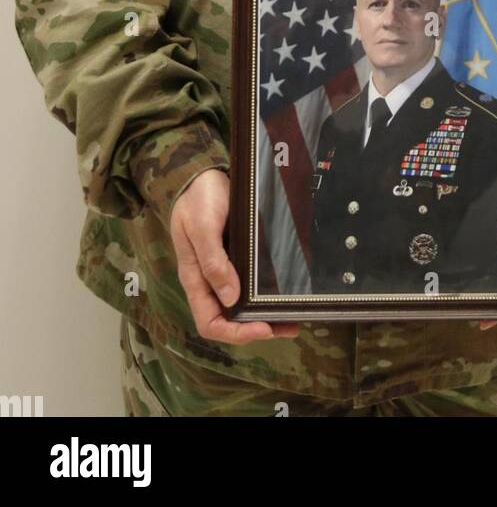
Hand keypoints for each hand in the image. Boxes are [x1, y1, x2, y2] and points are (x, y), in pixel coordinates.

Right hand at [170, 168, 300, 344]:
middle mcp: (209, 280)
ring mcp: (223, 270)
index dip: (235, 333)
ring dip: (264, 315)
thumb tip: (230, 297)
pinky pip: (249, 285)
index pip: (210, 323)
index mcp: (195, 279)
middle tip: (288, 326)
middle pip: (229, 319)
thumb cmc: (198, 199)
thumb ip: (213, 261)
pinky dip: (264, 294)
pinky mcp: (237, 257)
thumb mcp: (203, 227)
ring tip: (292, 318)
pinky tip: (283, 292)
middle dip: (257, 328)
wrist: (201, 173)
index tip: (263, 328)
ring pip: (241, 305)